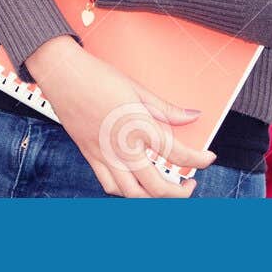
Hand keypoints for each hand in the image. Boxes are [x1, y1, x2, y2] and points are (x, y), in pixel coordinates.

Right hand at [25, 36, 215, 197]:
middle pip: (157, 188)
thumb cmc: (98, 76)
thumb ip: (167, 109)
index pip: (178, 153)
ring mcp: (105, 155)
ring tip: (165, 189)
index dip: (199, 159)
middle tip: (190, 184)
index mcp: (139, 126)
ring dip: (153, 198)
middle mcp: (123, 147)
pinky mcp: (90, 156)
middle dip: (180, 193)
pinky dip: (125, 191)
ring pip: (133, 194)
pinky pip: (109, 185)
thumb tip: (192, 116)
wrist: (63, 74)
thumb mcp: (138, 89)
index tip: (209, 158)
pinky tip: (134, 182)